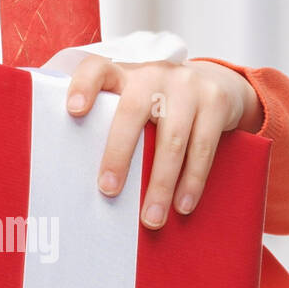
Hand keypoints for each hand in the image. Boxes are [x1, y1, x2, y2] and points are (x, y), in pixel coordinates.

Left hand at [64, 58, 260, 227]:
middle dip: (119, 155)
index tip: (72, 110)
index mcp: (123, 72)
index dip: (83, 86)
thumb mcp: (131, 95)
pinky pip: (202, 148)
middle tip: (108, 190)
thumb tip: (73, 169)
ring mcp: (187, 86)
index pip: (96, 69)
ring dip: (160, 184)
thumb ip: (106, 115)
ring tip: (151, 218)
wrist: (215, 82)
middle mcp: (153, 74)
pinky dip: (192, 181)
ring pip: (171, 140)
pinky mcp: (216, 102)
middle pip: (131, 112)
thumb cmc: (157, 100)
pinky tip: (182, 205)